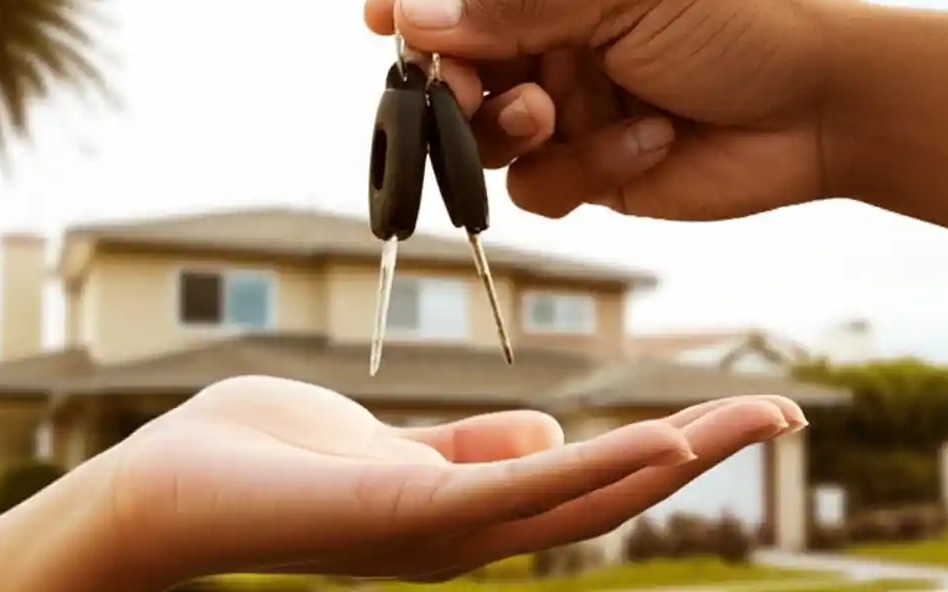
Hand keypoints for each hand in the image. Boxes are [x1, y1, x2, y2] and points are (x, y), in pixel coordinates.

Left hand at [103, 376, 804, 584]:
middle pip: (603, 497)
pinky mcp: (407, 517)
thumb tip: (549, 434)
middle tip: (783, 415)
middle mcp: (467, 534)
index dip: (666, 454)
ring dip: (666, 464)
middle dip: (696, 459)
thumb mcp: (388, 444)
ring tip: (743, 425)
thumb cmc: (263, 461)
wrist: (165, 487)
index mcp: (465, 507)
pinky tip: (653, 441)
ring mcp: (440, 535)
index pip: (586, 481)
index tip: (735, 413)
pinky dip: (593, 469)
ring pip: (578, 500)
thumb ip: (466, 446)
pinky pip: (517, 492)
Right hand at [364, 0, 857, 220]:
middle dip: (455, 80)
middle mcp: (561, 26)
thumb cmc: (746, 22)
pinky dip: (583, 170)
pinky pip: (539, 183)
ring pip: (487, 128)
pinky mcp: (592, 164)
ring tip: (564, 115)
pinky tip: (647, 141)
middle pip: (457, 52)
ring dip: (516, 128)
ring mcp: (573, 98)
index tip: (380, 23)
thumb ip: (514, 5)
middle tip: (466, 97)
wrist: (829, 111)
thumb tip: (411, 11)